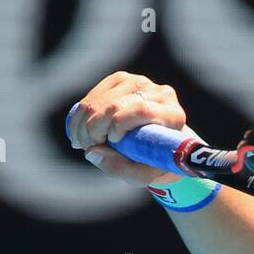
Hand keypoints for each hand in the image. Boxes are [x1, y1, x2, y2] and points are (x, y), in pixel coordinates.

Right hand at [68, 72, 197, 186]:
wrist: (157, 145)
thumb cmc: (153, 161)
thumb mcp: (143, 174)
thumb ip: (121, 169)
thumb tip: (91, 152)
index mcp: (173, 115)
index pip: (141, 109)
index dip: (118, 124)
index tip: (111, 142)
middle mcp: (160, 94)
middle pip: (115, 104)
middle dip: (95, 128)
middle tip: (90, 147)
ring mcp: (140, 83)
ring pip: (99, 100)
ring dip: (84, 124)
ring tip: (86, 143)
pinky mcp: (122, 79)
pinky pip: (92, 95)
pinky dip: (80, 116)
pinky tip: (82, 131)